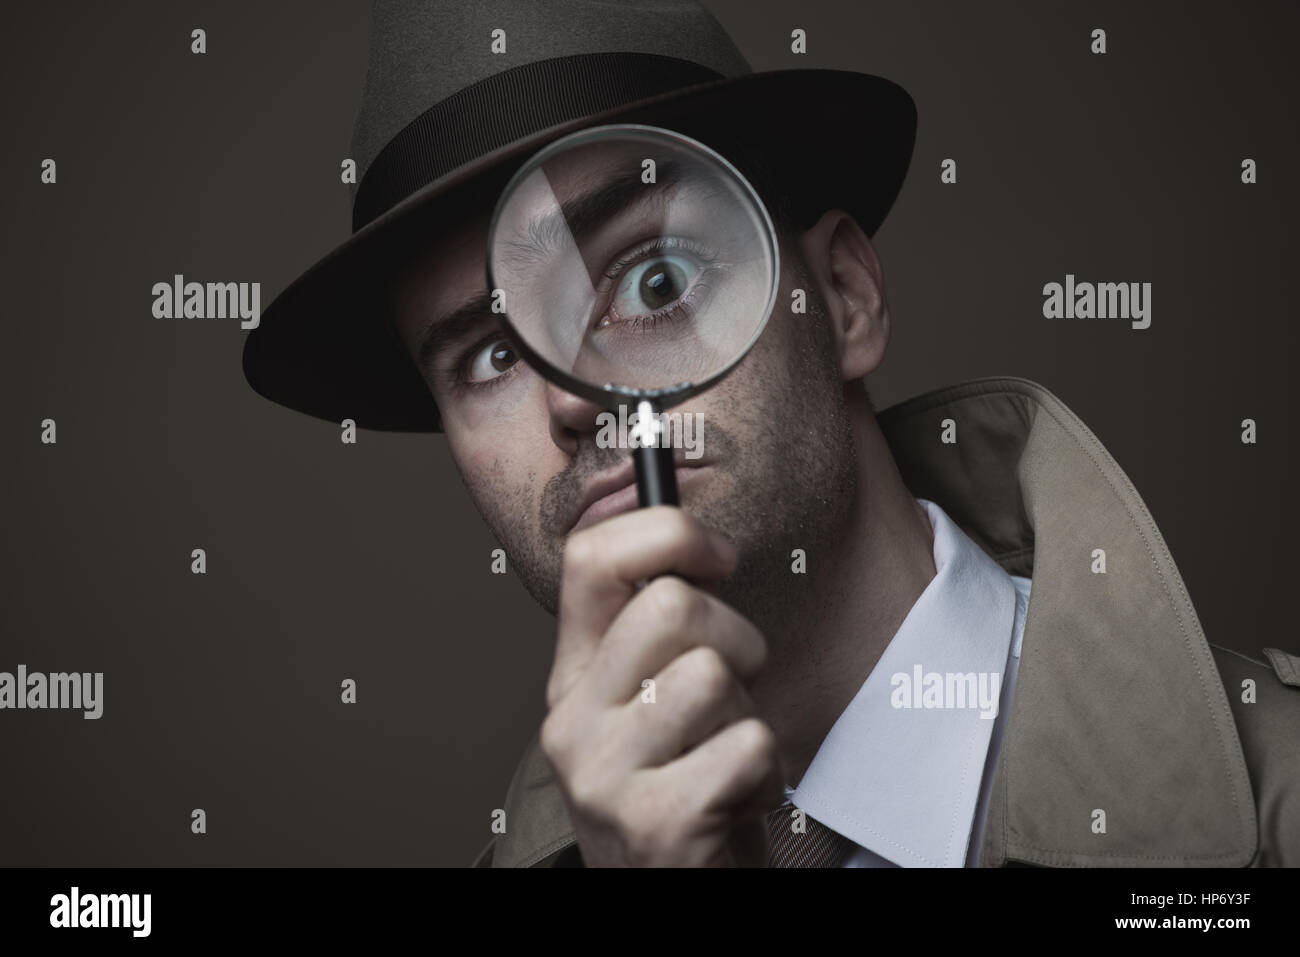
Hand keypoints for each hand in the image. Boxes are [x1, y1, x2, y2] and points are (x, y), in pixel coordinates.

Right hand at [540, 506, 783, 865]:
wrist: (677, 894)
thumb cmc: (684, 785)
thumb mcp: (651, 700)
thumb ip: (658, 632)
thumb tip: (696, 540)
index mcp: (571, 677)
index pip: (590, 558)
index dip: (666, 532)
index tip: (718, 556)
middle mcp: (572, 720)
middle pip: (672, 606)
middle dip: (735, 636)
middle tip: (736, 685)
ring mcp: (605, 776)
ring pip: (714, 675)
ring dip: (749, 713)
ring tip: (728, 752)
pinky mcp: (655, 823)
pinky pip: (747, 744)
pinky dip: (766, 771)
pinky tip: (738, 797)